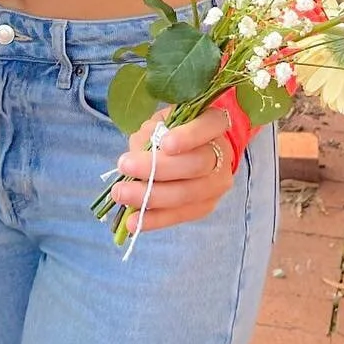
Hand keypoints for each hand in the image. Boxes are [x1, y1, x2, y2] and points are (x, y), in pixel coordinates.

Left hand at [111, 105, 236, 232]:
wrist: (193, 152)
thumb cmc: (173, 131)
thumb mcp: (162, 121)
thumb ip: (153, 132)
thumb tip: (139, 153)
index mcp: (214, 124)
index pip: (208, 127)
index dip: (188, 137)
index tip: (163, 143)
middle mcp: (222, 155)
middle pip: (196, 165)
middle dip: (158, 169)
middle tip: (124, 166)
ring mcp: (216, 184)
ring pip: (187, 194)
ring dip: (151, 197)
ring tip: (121, 194)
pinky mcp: (205, 206)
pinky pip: (180, 215)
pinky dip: (154, 219)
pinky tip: (133, 221)